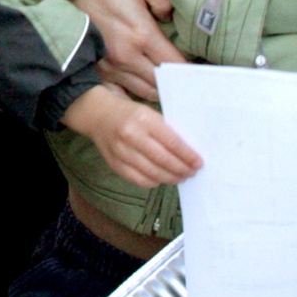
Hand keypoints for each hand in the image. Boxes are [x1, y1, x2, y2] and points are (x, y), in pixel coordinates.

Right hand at [61, 84, 203, 189]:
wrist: (97, 115)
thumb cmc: (129, 114)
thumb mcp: (149, 114)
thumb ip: (165, 131)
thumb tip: (187, 153)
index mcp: (144, 119)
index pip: (172, 142)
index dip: (187, 156)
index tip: (198, 163)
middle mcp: (132, 135)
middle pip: (163, 159)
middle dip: (182, 169)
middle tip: (192, 172)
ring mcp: (121, 151)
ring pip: (152, 172)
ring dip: (170, 178)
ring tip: (180, 177)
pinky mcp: (114, 163)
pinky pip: (138, 179)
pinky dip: (153, 182)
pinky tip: (161, 179)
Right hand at [74, 0, 186, 101]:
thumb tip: (169, 15)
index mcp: (140, 34)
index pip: (174, 63)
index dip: (191, 70)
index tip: (202, 72)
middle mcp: (127, 57)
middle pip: (163, 83)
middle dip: (178, 84)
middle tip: (191, 83)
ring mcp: (111, 69)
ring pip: (146, 92)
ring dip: (161, 91)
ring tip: (175, 88)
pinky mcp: (100, 73)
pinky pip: (126, 94)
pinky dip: (140, 95)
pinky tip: (150, 92)